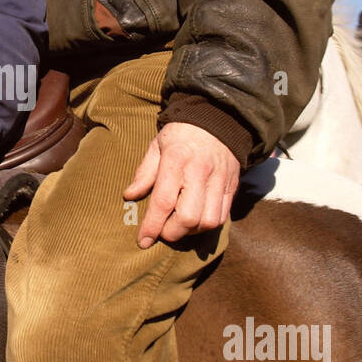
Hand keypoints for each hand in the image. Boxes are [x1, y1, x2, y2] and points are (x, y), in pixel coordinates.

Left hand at [124, 122, 239, 248]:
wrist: (218, 119)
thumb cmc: (181, 134)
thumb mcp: (157, 145)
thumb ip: (144, 172)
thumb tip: (129, 196)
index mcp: (176, 160)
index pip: (163, 201)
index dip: (152, 226)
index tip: (143, 241)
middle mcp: (200, 172)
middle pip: (188, 217)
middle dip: (172, 232)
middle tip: (163, 231)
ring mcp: (219, 180)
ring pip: (208, 221)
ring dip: (191, 231)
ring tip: (180, 226)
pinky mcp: (232, 186)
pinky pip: (222, 216)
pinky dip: (207, 225)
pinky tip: (196, 220)